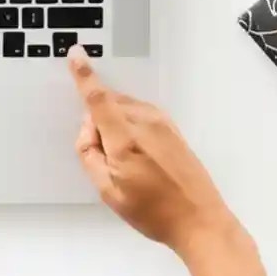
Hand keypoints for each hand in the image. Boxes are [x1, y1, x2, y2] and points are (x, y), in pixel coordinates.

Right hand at [67, 45, 240, 257]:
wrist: (200, 221)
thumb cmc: (152, 211)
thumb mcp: (109, 191)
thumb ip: (90, 155)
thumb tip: (87, 130)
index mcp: (124, 139)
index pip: (98, 99)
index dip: (84, 76)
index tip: (76, 54)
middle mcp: (145, 123)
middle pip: (109, 104)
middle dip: (97, 121)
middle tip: (103, 157)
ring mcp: (163, 124)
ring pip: (126, 108)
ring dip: (115, 123)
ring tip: (125, 162)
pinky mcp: (174, 129)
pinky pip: (142, 114)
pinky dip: (131, 124)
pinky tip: (138, 155)